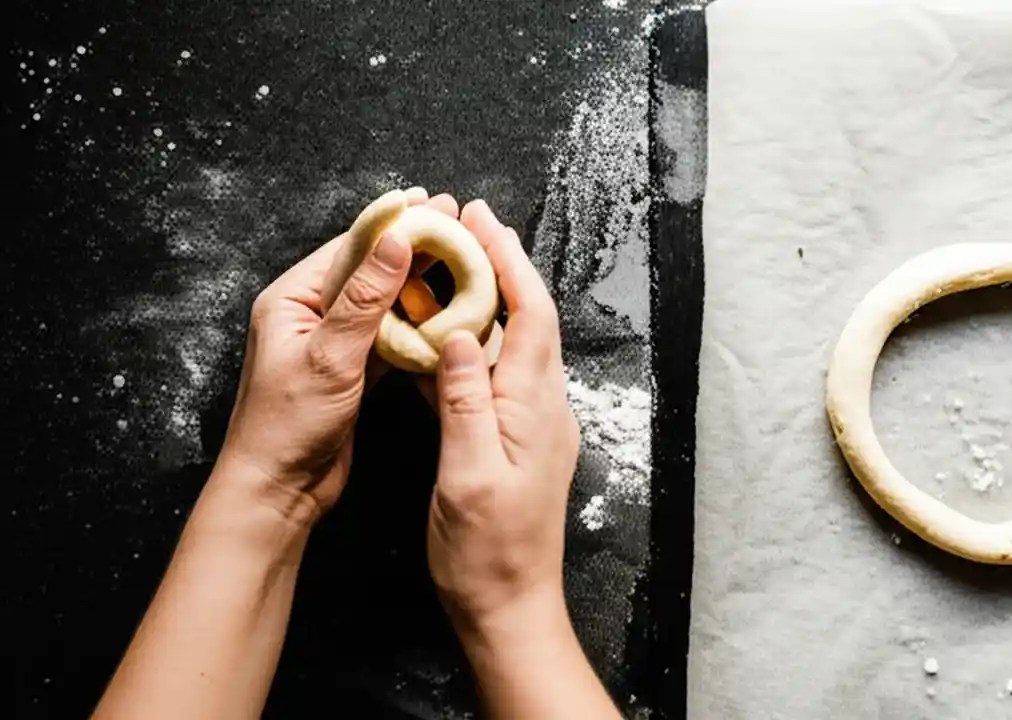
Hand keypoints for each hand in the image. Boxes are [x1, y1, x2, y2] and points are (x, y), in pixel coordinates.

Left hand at [217, 189, 459, 525]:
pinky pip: (390, 337)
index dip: (394, 223)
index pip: (351, 247)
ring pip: (385, 303)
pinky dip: (418, 325)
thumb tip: (394, 240)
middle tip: (458, 223)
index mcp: (292, 299)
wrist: (278, 490)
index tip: (433, 203)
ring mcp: (334, 344)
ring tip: (462, 261)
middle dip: (415, 247)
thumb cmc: (288, 425)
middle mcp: (311, 315)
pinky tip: (447, 314)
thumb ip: (364, 298)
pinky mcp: (353, 372)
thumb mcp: (329, 355)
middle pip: (371, 270)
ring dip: (421, 285)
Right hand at [427, 200, 581, 637]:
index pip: (531, 314)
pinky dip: (471, 348)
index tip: (481, 219)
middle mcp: (543, 408)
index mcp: (534, 409)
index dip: (509, 262)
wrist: (510, 608)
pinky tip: (439, 339)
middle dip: (500, 267)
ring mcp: (533, 424)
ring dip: (486, 302)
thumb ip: (465, 403)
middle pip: (528, 319)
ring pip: (512, 345)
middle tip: (465, 226)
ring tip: (448, 266)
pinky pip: (496, 377)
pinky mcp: (517, 442)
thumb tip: (460, 335)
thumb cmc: (486, 554)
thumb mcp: (467, 476)